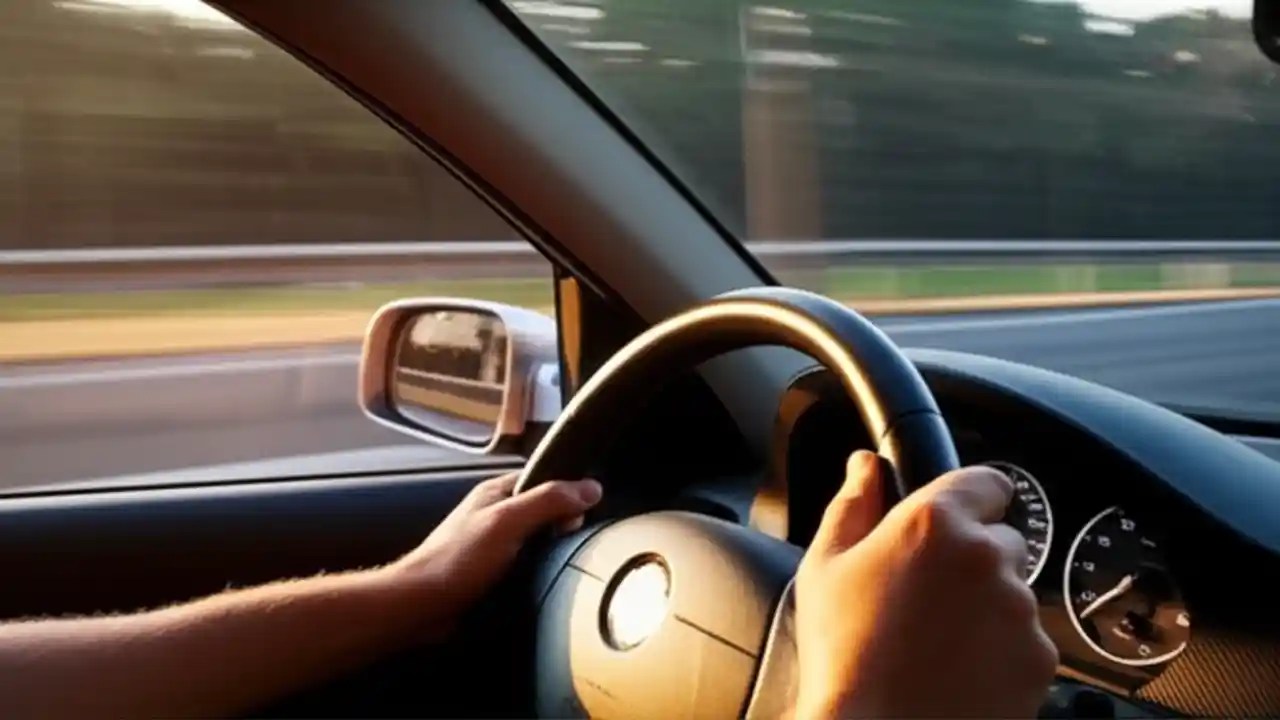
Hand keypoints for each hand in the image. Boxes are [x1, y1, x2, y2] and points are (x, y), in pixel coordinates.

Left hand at [377, 472, 602, 638]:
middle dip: (564, 524)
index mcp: (497, 492)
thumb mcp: (507, 521)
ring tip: (571, 564)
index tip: (585, 513)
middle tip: (576, 542)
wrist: (421, 606)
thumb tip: (592, 487)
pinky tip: (551, 583)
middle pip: (545, 512)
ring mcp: (495, 545)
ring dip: (554, 552)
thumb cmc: (458, 558)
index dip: (568, 492)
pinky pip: (529, 567)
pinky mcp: (494, 574)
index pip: (545, 479)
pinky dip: (542, 573)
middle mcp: (497, 515)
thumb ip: (548, 501)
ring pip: (539, 542)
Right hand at [793, 451, 1057, 718]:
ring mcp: (1019, 610)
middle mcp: (987, 557)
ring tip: (939, 643)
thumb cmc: (842, 654)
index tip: (957, 522)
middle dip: (973, 562)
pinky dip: (1003, 654)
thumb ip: (853, 505)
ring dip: (988, 609)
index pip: (988, 481)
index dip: (971, 500)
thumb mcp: (826, 567)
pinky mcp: (1039, 658)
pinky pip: (1027, 642)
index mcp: (934, 522)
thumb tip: (865, 466)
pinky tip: (959, 671)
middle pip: (1002, 541)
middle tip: (929, 599)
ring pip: (1014, 594)